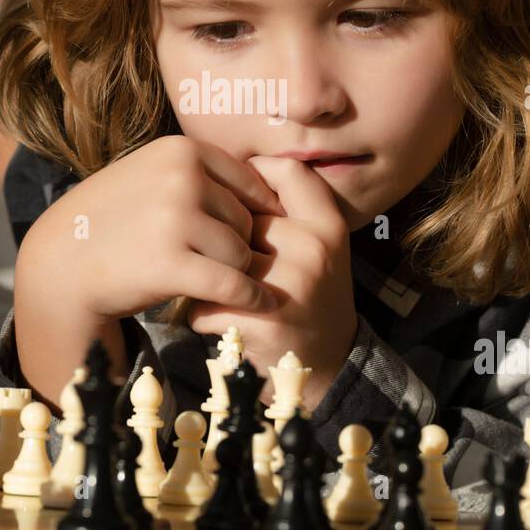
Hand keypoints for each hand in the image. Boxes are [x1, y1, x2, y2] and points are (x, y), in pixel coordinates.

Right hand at [16, 135, 285, 326]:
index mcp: (180, 149)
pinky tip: (259, 305)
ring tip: (202, 279)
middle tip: (210, 264)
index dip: (256, 211)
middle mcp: (181, 177)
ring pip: (240, 253)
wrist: (61, 264)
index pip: (247, 181)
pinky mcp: (170, 264)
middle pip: (245, 219)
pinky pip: (232, 284)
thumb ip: (200, 173)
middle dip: (237, 245)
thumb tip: (271, 184)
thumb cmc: (113, 221)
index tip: (255, 233)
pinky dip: (251, 298)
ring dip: (232, 273)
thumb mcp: (151, 175)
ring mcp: (175, 219)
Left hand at [187, 155, 357, 409]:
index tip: (235, 196)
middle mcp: (313, 249)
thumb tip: (226, 168)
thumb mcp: (317, 243)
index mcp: (328, 225)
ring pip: (215, 259)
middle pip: (239, 218)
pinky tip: (217, 319)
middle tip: (221, 257)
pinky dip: (201, 313)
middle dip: (220, 237)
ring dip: (204, 275)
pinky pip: (205, 302)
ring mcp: (289, 285)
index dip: (253, 178)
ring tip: (217, 288)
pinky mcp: (262, 320)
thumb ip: (285, 207)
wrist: (325, 361)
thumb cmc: (310, 292)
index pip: (284, 173)